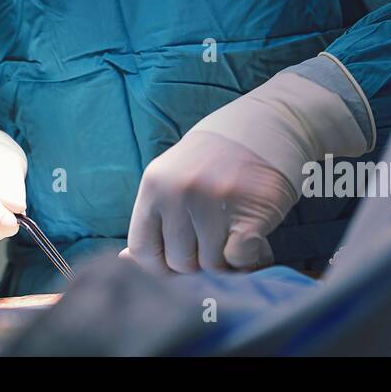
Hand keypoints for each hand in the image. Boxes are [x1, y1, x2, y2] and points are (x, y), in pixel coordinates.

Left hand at [121, 131, 296, 272]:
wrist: (267, 125)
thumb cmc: (216, 160)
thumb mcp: (173, 178)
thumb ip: (153, 220)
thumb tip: (123, 261)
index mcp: (155, 185)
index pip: (142, 249)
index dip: (160, 266)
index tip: (180, 261)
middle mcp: (180, 192)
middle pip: (179, 263)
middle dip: (199, 261)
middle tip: (217, 240)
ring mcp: (214, 201)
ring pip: (212, 265)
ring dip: (227, 260)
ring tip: (236, 236)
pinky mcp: (250, 213)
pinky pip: (239, 259)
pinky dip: (249, 259)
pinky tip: (255, 241)